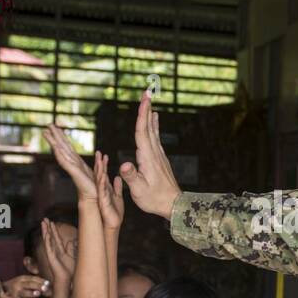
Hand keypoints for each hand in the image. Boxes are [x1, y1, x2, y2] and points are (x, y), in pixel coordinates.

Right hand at [3, 274, 49, 297]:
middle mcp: (18, 284)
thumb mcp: (23, 282)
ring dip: (32, 293)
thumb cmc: (17, 287)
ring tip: (39, 294)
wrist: (0, 292)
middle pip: (29, 284)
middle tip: (45, 288)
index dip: (41, 281)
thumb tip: (48, 286)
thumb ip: (33, 282)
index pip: (33, 278)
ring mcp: (14, 292)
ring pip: (24, 292)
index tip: (48, 283)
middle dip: (38, 286)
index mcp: (22, 278)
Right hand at [41, 219, 74, 285]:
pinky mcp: (51, 257)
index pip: (55, 237)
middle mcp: (54, 251)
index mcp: (59, 250)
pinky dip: (47, 240)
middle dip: (47, 227)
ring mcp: (51, 253)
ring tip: (43, 222)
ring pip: (47, 239)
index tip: (51, 222)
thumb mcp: (72, 257)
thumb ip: (71, 249)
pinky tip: (46, 233)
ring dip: (45, 231)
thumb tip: (71, 241)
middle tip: (44, 219)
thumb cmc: (69, 271)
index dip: (53, 230)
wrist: (66, 279)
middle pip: (50, 236)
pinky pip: (48, 247)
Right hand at [42, 124, 97, 199]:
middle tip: (48, 124)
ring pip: (61, 152)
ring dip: (54, 142)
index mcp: (78, 162)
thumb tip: (102, 155)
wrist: (96, 200)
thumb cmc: (97, 188)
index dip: (62, 137)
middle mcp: (73, 163)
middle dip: (56, 135)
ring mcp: (72, 168)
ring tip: (46, 132)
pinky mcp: (75, 173)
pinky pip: (65, 162)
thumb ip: (99, 163)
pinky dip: (60, 154)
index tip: (56, 127)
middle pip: (63, 146)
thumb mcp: (98, 171)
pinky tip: (55, 147)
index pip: (68, 147)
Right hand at [94, 151, 124, 229]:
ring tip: (100, 161)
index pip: (103, 174)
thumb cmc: (115, 213)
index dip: (102, 164)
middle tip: (99, 153)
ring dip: (100, 171)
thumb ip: (117, 188)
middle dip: (99, 163)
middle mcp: (103, 192)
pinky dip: (103, 184)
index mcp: (106, 189)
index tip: (102, 154)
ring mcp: (102, 197)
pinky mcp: (104, 204)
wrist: (114, 226)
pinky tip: (103, 176)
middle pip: (100, 175)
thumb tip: (117, 177)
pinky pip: (103, 192)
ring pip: (100, 182)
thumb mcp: (117, 197)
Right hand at [118, 92, 181, 218]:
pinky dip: (153, 125)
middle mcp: (154, 153)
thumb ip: (131, 176)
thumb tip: (123, 164)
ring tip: (149, 101)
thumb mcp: (139, 191)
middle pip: (148, 126)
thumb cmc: (154, 200)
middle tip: (147, 92)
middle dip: (146, 108)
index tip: (144, 99)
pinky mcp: (160, 159)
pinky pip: (155, 137)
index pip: (142, 132)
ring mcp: (158, 155)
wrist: (173, 205)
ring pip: (152, 130)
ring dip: (149, 114)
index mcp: (148, 157)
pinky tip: (154, 120)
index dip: (142, 114)